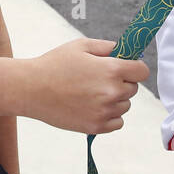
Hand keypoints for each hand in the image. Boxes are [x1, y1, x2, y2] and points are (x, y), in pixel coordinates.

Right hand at [25, 38, 145, 133]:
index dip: (134, 68)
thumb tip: (125, 51)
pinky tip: (94, 107)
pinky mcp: (96, 126)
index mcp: (111, 70)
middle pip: (133, 89)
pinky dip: (110, 116)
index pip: (142, 71)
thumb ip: (107, 47)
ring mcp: (104, 111)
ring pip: (125, 106)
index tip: (125, 68)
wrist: (31, 89)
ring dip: (115, 100)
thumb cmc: (54, 64)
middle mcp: (112, 92)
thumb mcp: (81, 46)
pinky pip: (118, 122)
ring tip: (92, 93)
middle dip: (122, 83)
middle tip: (100, 80)